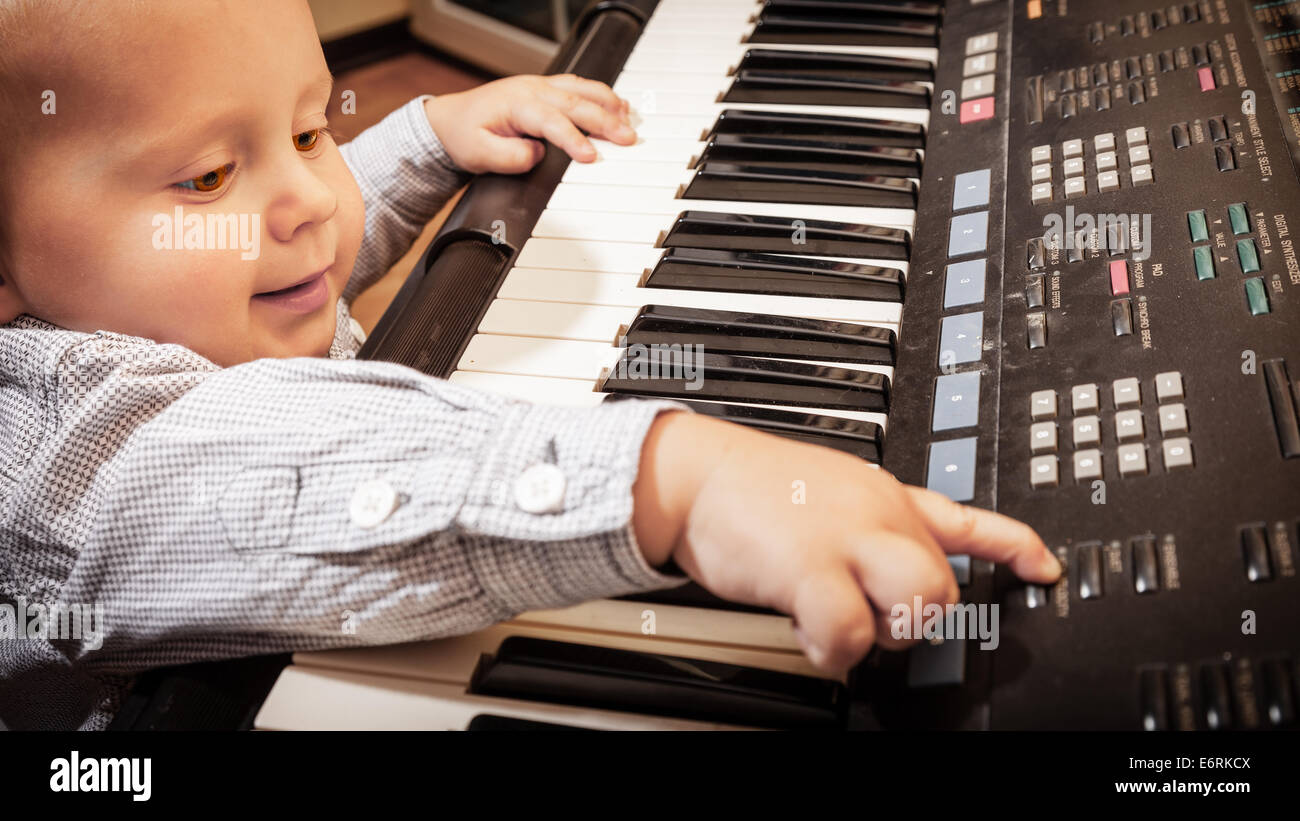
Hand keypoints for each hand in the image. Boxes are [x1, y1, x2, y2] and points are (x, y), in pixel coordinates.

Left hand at [422, 74, 635, 173]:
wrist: (451, 121)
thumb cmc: (464, 135)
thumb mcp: (478, 153)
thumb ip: (509, 157)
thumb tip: (537, 155)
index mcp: (517, 104)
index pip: (551, 121)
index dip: (573, 139)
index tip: (590, 156)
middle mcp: (532, 90)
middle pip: (575, 103)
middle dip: (604, 121)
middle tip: (627, 138)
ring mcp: (540, 87)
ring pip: (581, 89)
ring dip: (608, 104)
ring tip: (628, 120)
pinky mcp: (545, 90)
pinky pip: (579, 87)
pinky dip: (601, 96)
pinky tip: (618, 105)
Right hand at [634, 412, 1061, 677]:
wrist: (695, 473)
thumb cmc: (752, 490)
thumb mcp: (830, 491)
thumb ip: (869, 523)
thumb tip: (887, 571)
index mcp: (886, 496)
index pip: (967, 519)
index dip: (1014, 548)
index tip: (1043, 568)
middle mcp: (878, 516)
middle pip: (945, 584)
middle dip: (914, 617)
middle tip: (866, 614)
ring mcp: (848, 540)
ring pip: (919, 604)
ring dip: (883, 631)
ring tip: (840, 623)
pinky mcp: (810, 566)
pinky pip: (848, 633)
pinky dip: (831, 650)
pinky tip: (807, 634)